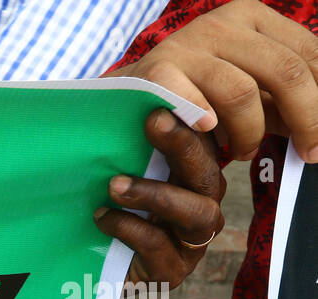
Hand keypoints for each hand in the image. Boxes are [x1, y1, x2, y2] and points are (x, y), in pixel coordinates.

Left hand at [98, 108, 225, 288]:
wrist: (81, 274)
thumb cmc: (99, 212)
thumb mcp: (109, 172)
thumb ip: (119, 142)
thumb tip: (105, 98)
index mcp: (190, 178)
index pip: (205, 145)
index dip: (190, 123)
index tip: (162, 102)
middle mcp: (200, 206)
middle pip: (210, 173)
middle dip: (183, 145)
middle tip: (153, 122)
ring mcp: (191, 242)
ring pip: (198, 212)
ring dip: (156, 193)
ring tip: (114, 184)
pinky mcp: (172, 272)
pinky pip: (160, 245)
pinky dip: (130, 228)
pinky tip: (102, 217)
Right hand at [106, 0, 317, 161]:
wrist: (124, 99)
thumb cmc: (192, 96)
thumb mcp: (245, 89)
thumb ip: (283, 100)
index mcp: (251, 18)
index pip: (308, 54)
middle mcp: (222, 23)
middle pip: (287, 71)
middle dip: (307, 118)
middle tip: (310, 153)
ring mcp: (187, 45)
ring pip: (243, 92)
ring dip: (249, 133)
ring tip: (241, 151)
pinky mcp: (157, 71)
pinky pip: (195, 102)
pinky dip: (207, 123)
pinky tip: (208, 134)